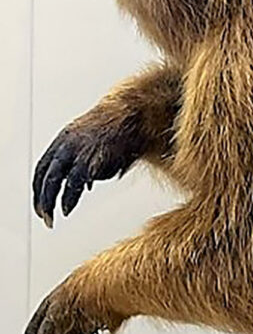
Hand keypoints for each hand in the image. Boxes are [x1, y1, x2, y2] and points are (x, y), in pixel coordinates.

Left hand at [34, 107, 147, 225]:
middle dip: (42, 199)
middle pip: (45, 176)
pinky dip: (68, 198)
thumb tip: (82, 186)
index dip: (39, 188)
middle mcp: (65, 143)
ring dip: (50, 202)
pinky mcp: (89, 158)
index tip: (39, 203)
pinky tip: (67, 209)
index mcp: (63, 139)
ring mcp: (76, 150)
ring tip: (52, 217)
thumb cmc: (119, 130)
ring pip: (54, 179)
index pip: (42, 168)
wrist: (134, 116)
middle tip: (43, 216)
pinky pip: (73, 182)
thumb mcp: (93, 145)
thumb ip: (84, 165)